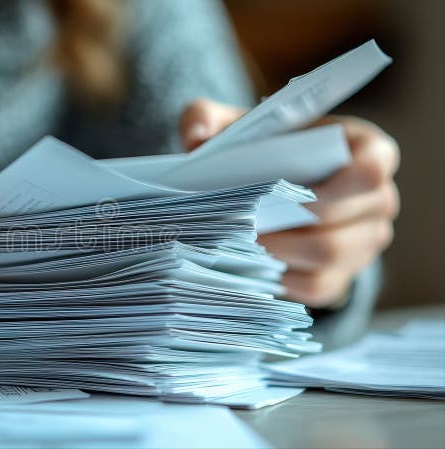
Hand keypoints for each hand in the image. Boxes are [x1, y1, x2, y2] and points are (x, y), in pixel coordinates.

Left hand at [178, 99, 398, 307]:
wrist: (268, 186)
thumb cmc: (261, 148)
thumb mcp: (232, 124)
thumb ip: (206, 117)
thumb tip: (195, 139)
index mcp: (365, 150)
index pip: (372, 169)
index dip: (339, 182)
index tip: (289, 187)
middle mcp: (376, 198)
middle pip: (342, 219)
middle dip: (292, 221)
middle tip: (248, 221)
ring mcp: (365, 239)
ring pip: (332, 256)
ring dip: (284, 251)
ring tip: (245, 242)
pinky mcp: (344, 274)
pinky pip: (319, 287)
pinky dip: (284, 279)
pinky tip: (254, 265)